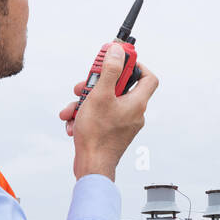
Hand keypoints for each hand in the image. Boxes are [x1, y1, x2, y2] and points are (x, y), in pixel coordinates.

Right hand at [58, 44, 157, 181]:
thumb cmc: (97, 134)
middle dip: (97, 85)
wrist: (92, 168)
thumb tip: (117, 51)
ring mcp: (123, 124)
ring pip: (104, 103)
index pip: (148, 77)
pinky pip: (99, 118)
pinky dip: (85, 117)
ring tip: (71, 110)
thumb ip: (109, 71)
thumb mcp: (100, 95)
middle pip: (118, 88)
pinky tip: (72, 124)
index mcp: (137, 102)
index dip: (135, 65)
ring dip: (85, 103)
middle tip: (84, 84)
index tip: (118, 60)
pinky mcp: (111, 134)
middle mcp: (134, 113)